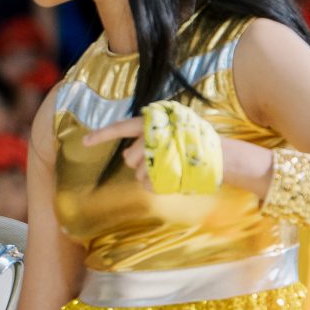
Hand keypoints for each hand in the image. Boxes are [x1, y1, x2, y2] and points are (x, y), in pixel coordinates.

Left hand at [85, 117, 268, 197]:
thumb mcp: (176, 128)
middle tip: (161, 160)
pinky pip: (147, 185)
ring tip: (172, 168)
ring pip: (137, 174)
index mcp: (154, 123)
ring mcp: (157, 157)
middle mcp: (153, 137)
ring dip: (150, 175)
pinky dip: (157, 186)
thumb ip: (152, 135)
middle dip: (139, 162)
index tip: (84, 141)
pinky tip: (173, 178)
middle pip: (128, 157)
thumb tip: (130, 154)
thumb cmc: (198, 142)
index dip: (102, 135)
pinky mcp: (162, 175)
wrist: (225, 157)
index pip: (122, 127)